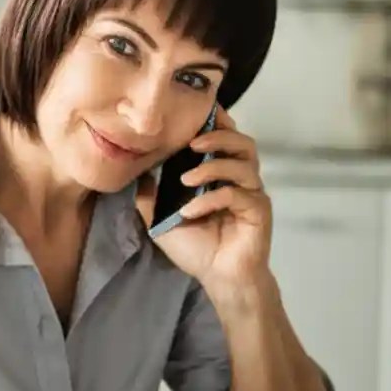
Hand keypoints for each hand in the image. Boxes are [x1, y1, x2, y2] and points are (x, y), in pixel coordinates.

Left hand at [135, 105, 272, 289]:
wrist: (217, 277)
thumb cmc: (196, 246)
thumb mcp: (161, 218)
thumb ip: (150, 193)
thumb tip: (132, 170)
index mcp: (222, 173)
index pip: (225, 137)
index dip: (215, 122)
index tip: (194, 113)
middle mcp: (241, 178)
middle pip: (242, 142)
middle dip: (218, 136)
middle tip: (191, 143)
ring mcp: (252, 193)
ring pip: (245, 164)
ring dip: (213, 166)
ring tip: (186, 178)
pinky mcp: (258, 211)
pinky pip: (238, 195)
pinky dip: (212, 199)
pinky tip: (190, 212)